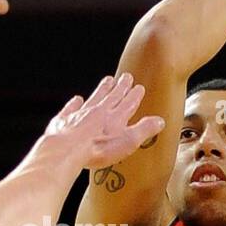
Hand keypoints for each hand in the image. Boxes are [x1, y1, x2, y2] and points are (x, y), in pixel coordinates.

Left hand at [46, 74, 164, 170]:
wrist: (67, 149)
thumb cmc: (97, 149)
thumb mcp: (128, 142)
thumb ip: (144, 130)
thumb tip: (159, 121)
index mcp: (116, 117)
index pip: (129, 103)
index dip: (134, 95)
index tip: (138, 88)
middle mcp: (99, 111)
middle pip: (112, 96)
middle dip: (121, 86)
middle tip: (126, 77)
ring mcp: (81, 113)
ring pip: (94, 97)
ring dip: (102, 89)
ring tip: (107, 80)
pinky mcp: (65, 120)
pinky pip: (72, 107)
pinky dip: (76, 103)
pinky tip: (77, 99)